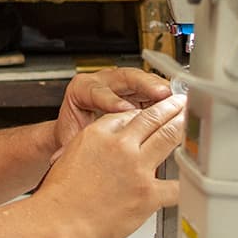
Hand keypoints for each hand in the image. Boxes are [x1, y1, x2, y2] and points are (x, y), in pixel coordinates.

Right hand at [35, 93, 185, 237]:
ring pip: (168, 137)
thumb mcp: (70, 157)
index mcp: (98, 134)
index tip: (152, 111)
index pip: (127, 115)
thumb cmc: (59, 197)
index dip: (143, 112)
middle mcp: (119, 145)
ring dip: (182, 125)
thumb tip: (107, 155)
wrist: (56, 221)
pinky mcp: (147, 193)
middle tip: (180, 103)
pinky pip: (176, 185)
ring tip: (189, 120)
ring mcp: (136, 168)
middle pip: (152, 118)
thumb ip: (94, 150)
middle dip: (170, 108)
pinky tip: (194, 176)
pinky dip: (188, 180)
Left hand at [53, 67, 172, 152]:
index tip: (124, 109)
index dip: (111, 99)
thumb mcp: (71, 141)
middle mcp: (101, 81)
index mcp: (81, 89)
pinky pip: (153, 89)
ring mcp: (121, 84)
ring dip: (160, 88)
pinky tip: (177, 105)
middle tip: (160, 94)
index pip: (96, 91)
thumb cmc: (72, 136)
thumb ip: (70, 147)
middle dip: (144, 85)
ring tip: (174, 97)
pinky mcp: (137, 91)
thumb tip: (59, 159)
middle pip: (125, 78)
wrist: (75, 134)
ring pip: (142, 80)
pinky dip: (165, 97)